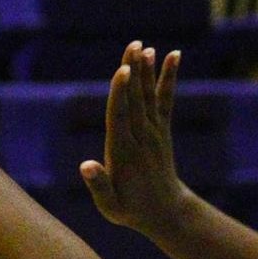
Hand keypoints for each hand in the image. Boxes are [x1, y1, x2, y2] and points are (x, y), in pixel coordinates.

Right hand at [80, 42, 189, 233]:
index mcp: (124, 153)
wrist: (166, 212)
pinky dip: (168, 78)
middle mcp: (141, 138)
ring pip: (149, 96)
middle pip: (136, 100)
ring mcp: (154, 133)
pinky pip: (165, 100)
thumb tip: (85, 165)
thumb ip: (99, 186)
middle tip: (134, 45)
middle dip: (134, 73)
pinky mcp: (162, 130)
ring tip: (145, 46)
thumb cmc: (131, 210)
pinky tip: (172, 55)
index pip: (120, 117)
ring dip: (147, 70)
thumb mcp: (111, 207)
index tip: (123, 70)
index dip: (120, 92)